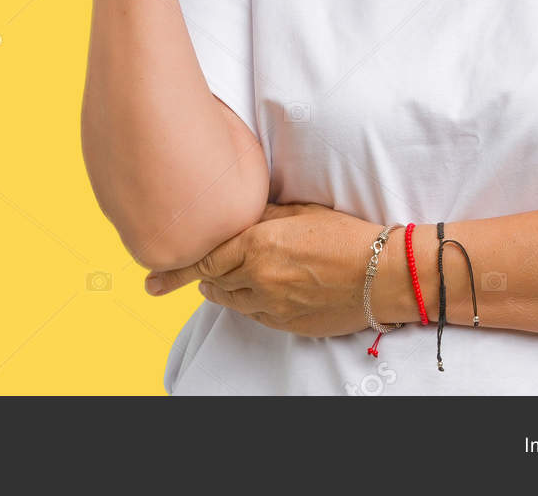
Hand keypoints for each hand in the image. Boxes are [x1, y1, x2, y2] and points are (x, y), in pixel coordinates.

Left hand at [142, 202, 382, 337]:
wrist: (383, 274)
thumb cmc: (346, 234)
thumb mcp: (299, 212)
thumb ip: (261, 216)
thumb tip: (235, 215)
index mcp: (258, 243)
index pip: (206, 257)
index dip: (180, 266)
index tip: (154, 276)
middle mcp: (258, 276)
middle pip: (212, 281)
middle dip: (196, 277)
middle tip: (166, 282)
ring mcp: (272, 304)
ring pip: (230, 301)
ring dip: (218, 291)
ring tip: (209, 285)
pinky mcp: (287, 324)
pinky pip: (254, 316)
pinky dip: (245, 304)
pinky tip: (248, 295)